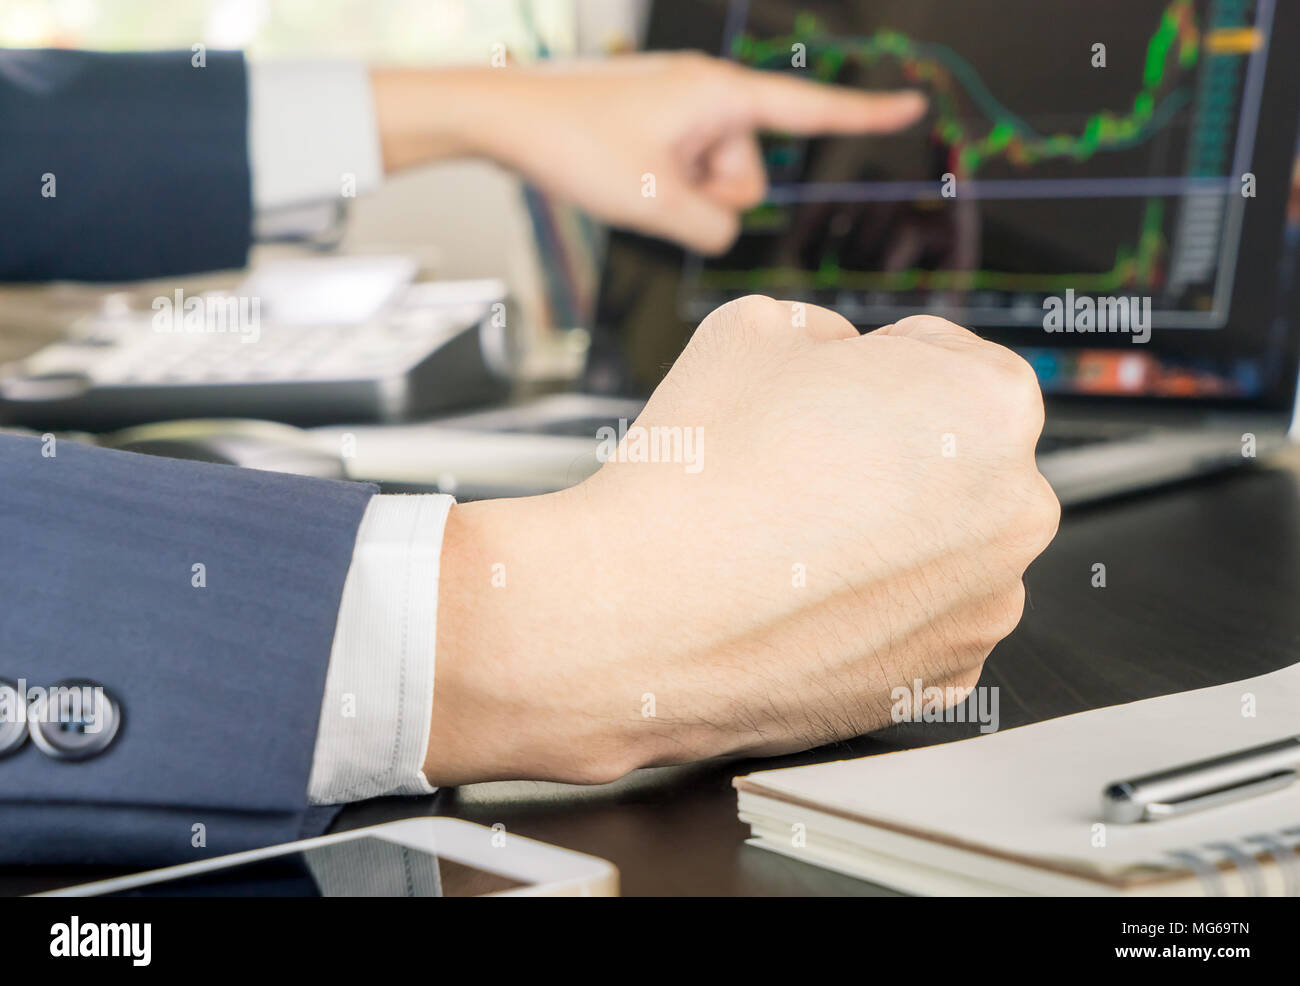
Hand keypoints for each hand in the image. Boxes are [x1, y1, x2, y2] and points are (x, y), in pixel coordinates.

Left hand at [372, 54, 925, 253]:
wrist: (506, 117)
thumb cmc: (576, 145)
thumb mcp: (655, 203)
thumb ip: (712, 229)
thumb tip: (723, 230)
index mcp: (722, 96)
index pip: (811, 108)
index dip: (867, 111)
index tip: (915, 103)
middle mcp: (709, 96)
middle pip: (750, 175)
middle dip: (711, 196)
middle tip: (653, 185)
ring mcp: (681, 111)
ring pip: (714, 182)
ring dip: (680, 196)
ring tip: (631, 180)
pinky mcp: (657, 126)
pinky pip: (683, 173)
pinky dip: (662, 187)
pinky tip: (623, 176)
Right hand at [425, 298, 1059, 784]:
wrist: (636, 617)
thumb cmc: (698, 475)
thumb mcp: (756, 327)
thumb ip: (827, 332)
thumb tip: (837, 364)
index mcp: (989, 408)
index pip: (952, 362)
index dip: (876, 369)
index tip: (827, 398)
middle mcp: (1014, 513)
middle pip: (955, 458)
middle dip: (892, 452)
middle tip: (802, 465)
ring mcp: (984, 607)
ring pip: (940, 545)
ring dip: (887, 533)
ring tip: (793, 536)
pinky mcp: (940, 679)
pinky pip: (917, 619)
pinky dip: (873, 606)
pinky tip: (803, 594)